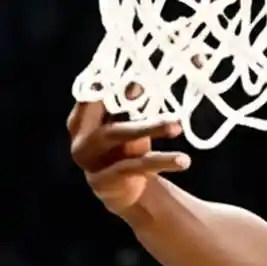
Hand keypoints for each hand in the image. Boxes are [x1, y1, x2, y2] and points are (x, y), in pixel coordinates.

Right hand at [67, 87, 189, 216]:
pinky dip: (161, 161)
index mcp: (82, 118)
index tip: (135, 69)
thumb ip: (130, 106)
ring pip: (119, 135)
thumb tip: (142, 79)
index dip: (111, 80)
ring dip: (151, 128)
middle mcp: (80, 136)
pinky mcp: (104, 180)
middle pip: (104, 110)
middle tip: (157, 86)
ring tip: (178, 126)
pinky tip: (183, 160)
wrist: (124, 193)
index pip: (92, 92)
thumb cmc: (125, 151)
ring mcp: (89, 159)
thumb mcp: (127, 126)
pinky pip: (135, 166)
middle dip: (132, 99)